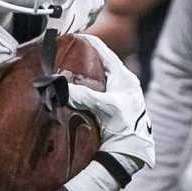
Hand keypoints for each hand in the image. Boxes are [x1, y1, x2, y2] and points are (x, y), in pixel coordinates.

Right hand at [65, 35, 153, 173]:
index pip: (104, 51)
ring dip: (84, 74)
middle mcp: (123, 84)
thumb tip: (61, 86)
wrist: (130, 153)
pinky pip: (96, 91)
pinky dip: (85, 88)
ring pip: (98, 77)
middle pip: (100, 63)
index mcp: (125, 78)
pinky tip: (75, 91)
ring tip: (67, 70)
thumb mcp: (105, 107)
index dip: (89, 43)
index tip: (73, 37)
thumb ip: (84, 95)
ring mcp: (119, 96)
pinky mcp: (113, 108)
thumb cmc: (124, 128)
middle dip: (83, 57)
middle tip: (66, 53)